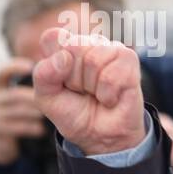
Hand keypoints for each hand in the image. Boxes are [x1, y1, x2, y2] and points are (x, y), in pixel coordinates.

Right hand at [0, 58, 47, 165]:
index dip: (16, 67)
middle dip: (34, 97)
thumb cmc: (18, 111)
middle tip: (54, 98)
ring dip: (35, 113)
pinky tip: (42, 130)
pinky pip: (17, 127)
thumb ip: (33, 81)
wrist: (1, 141)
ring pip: (17, 111)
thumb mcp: (21, 94)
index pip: (2, 71)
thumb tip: (54, 61)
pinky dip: (31, 128)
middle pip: (15, 95)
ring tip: (48, 115)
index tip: (32, 67)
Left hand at [32, 29, 145, 156]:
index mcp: (65, 46)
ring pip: (93, 60)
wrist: (98, 136)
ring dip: (91, 87)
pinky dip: (107, 94)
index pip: (52, 38)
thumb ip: (43, 75)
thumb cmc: (73, 113)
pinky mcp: (129, 59)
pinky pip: (111, 75)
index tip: (60, 82)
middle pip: (73, 47)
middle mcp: (88, 41)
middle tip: (80, 91)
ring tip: (95, 94)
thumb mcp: (46, 98)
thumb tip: (63, 57)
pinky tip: (110, 98)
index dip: (53, 65)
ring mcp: (110, 48)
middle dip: (73, 79)